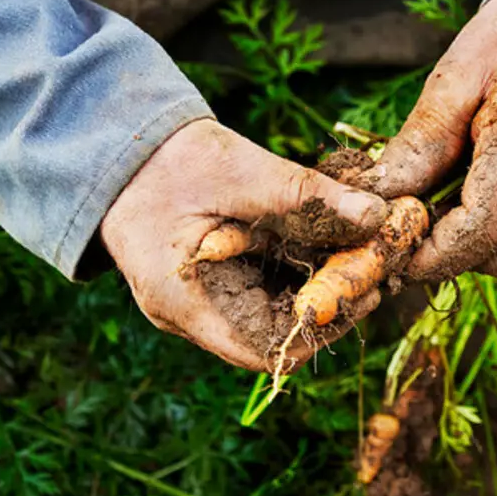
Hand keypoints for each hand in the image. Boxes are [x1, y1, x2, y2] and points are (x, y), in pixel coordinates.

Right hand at [100, 119, 387, 370]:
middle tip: (374, 270)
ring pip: (270, 313)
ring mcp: (197, 302)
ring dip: (315, 287)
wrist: (120, 144)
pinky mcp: (209, 282)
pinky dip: (294, 271)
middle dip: (326, 306)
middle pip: (272, 334)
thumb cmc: (166, 159)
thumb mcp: (239, 171)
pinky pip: (258, 290)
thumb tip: (376, 214)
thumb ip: (305, 195)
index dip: (319, 332)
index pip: (263, 351)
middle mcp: (189, 316)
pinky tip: (328, 243)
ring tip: (359, 253)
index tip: (363, 295)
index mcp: (184, 304)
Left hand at [358, 0, 496, 279]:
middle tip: (415, 226)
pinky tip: (495, 181)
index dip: (438, 252)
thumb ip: (419, 147)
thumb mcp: (452, 79)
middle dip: (454, 252)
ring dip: (480, 237)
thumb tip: (380, 205)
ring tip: (457, 188)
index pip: (487, 225)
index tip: (399, 257)